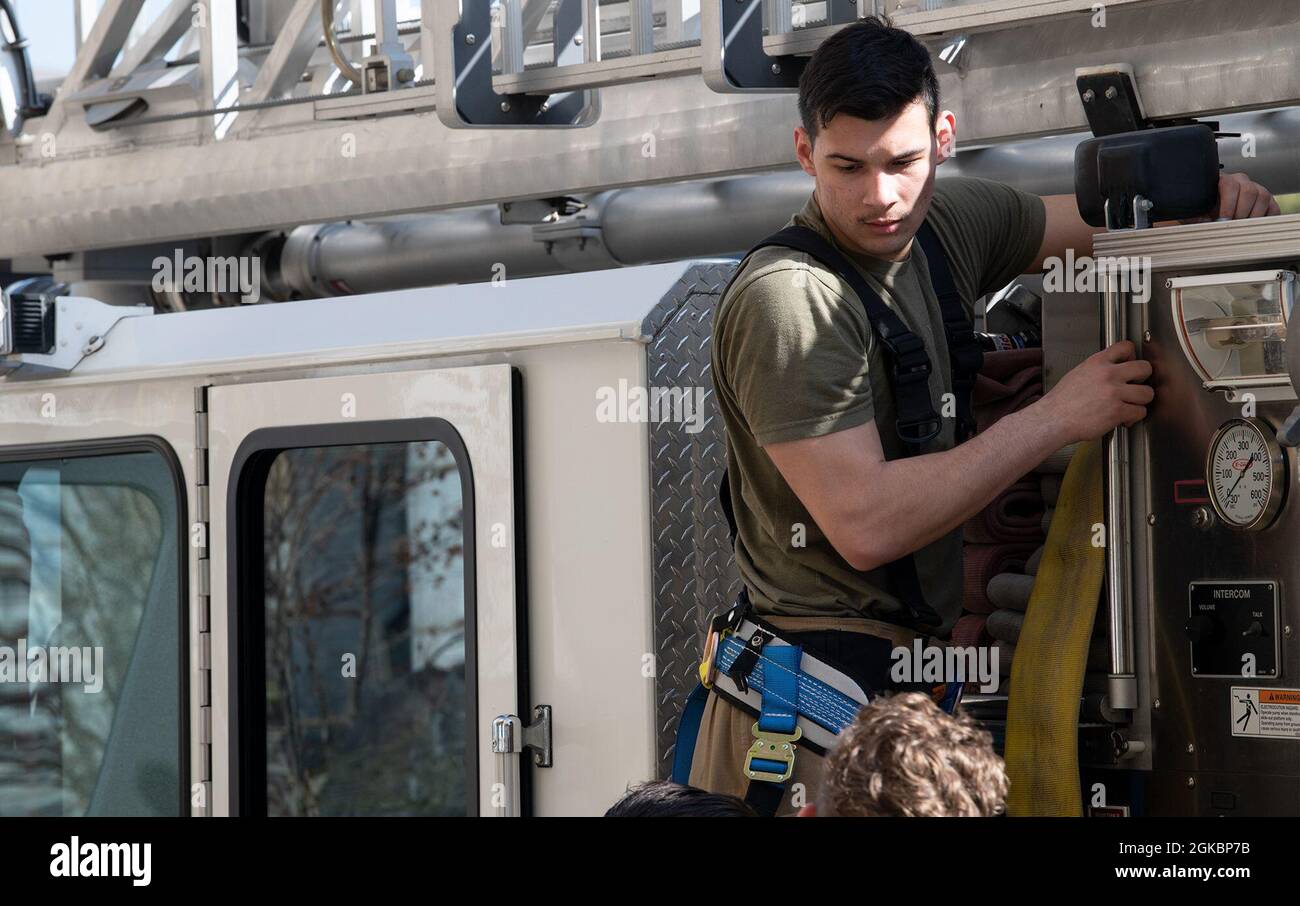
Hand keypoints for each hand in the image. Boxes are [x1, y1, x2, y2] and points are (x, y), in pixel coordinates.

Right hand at [1037, 340, 1153, 443]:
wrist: (1052, 419)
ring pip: (1147, 393)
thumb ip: (1097, 369)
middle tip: (1135, 387)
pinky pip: (1140, 412)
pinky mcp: (1117, 411)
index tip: (1130, 365)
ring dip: (1140, 401)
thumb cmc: (1061, 402)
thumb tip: (1112, 370)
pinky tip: (1123, 419)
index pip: (1126, 347)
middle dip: (1143, 379)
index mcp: (1097, 362)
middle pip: (1145, 368)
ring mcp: (1114, 393)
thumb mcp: (1077, 373)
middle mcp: (1108, 374)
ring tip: (1129, 405)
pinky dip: (1134, 418)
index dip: (1133, 356)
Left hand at [1179, 173, 1280, 223]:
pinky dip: (1266, 219)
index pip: (1230, 186)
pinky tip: (1253, 227)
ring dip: (1253, 216)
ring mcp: (1258, 189)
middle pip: (1249, 191)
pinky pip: (1273, 208)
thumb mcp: (1197, 211)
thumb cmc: (1205, 210)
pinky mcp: (1269, 201)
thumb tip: (1200, 222)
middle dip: (1240, 212)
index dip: (1228, 204)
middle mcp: (1243, 181)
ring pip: (1263, 198)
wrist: (1214, 210)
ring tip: (1241, 228)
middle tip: (1232, 227)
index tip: (1223, 220)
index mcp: (1224, 180)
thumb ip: (1196, 215)